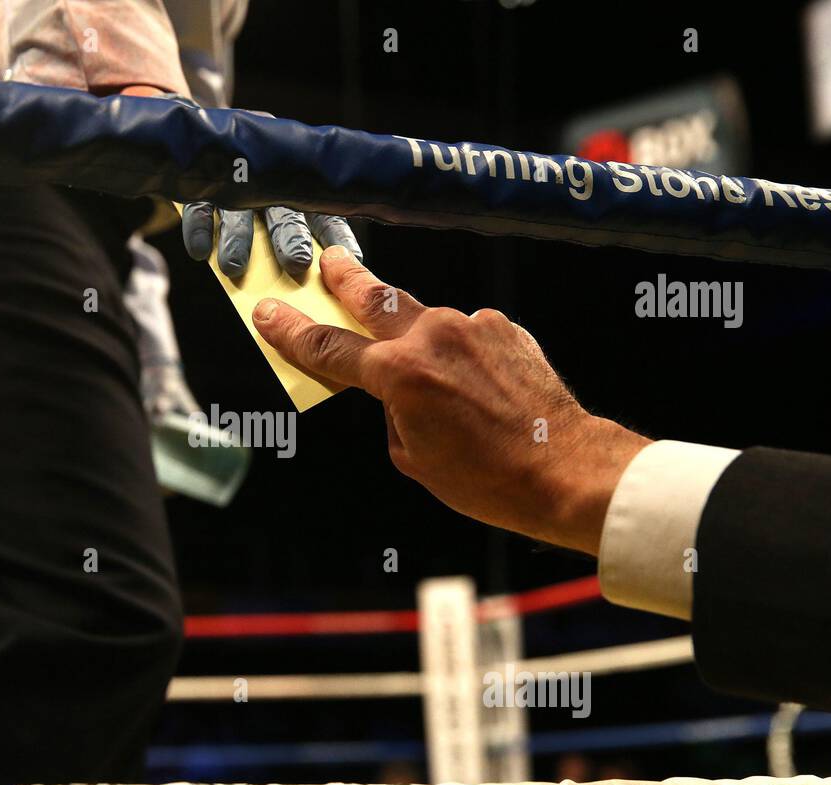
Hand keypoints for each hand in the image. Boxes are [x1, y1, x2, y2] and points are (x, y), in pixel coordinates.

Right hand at [182, 202, 361, 278]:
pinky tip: (200, 251)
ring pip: (240, 214)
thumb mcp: (287, 216)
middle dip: (290, 239)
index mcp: (299, 198)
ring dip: (238, 240)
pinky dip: (200, 228)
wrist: (209, 152)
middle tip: (296, 263)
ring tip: (235, 268)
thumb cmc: (256, 201)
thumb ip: (303, 244)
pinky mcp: (203, 189)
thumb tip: (329, 277)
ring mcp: (237, 189)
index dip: (335, 235)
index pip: (324, 215)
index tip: (352, 258)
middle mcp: (272, 191)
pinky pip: (200, 207)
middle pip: (284, 216)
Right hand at [251, 247, 651, 553]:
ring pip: (425, 322)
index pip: (327, 347)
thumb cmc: (487, 476)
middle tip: (327, 261)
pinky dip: (458, 354)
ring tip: (427, 375)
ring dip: (415, 338)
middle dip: (343, 279)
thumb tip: (396, 387)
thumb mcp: (413, 456)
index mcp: (399, 374)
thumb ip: (391, 410)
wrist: (563, 467)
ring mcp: (472, 327)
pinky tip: (474, 386)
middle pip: (372, 298)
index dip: (290, 330)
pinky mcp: (504, 328)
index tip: (268, 312)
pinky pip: (466, 334)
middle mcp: (433, 338)